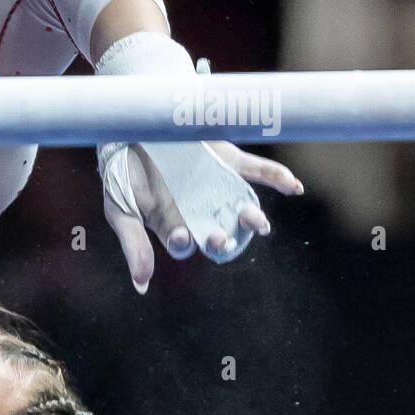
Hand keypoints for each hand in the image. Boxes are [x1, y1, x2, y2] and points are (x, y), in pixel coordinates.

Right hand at [105, 142, 305, 293]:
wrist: (131, 127)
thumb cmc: (121, 173)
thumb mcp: (121, 209)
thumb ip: (133, 246)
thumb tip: (141, 287)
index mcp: (173, 225)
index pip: (184, 244)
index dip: (184, 243)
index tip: (181, 235)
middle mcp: (200, 211)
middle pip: (218, 233)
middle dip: (222, 240)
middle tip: (220, 240)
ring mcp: (218, 187)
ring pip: (241, 208)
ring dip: (251, 218)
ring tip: (257, 224)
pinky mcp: (231, 160)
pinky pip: (259, 171)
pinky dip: (277, 177)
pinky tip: (293, 187)